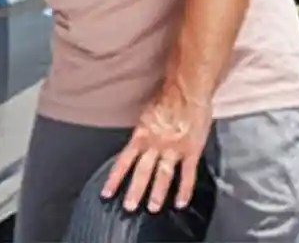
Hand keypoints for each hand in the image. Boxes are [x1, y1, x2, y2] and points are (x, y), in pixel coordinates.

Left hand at [102, 87, 211, 212]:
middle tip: (128, 207)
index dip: (115, 178)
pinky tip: (180, 203)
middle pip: (142, 172)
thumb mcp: (147, 113)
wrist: (187, 89)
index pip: (124, 161)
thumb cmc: (167, 96)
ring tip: (151, 209)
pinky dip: (184, 190)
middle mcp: (155, 144)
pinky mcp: (191, 150)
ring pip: (162, 175)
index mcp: (141, 135)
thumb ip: (143, 130)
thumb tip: (136, 142)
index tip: (107, 193)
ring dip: (157, 194)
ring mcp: (173, 148)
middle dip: (135, 191)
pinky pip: (187, 174)